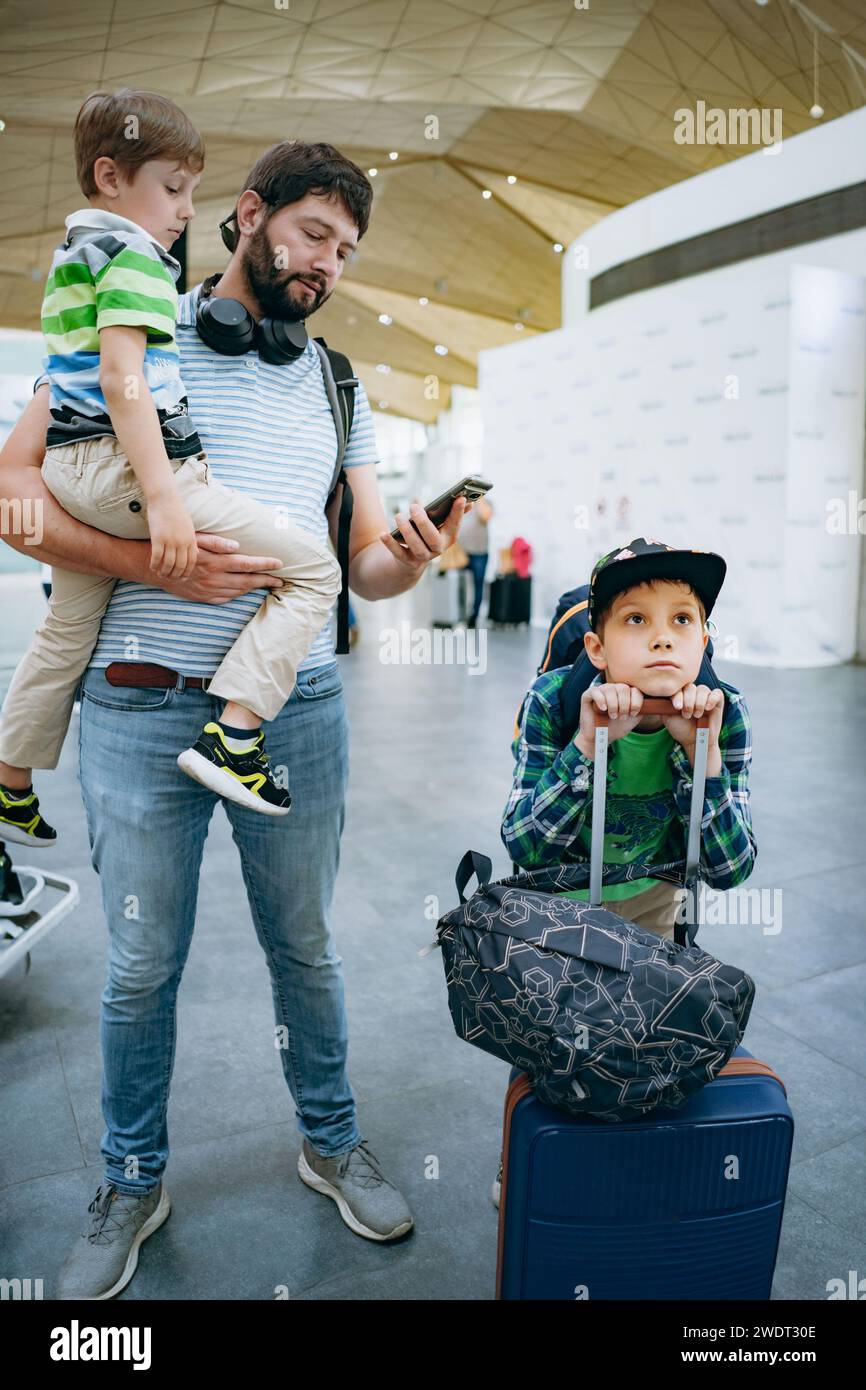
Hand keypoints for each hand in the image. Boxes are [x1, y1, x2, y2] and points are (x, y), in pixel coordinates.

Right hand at [147, 491, 198, 578]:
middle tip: (170, 578)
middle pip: (180, 566)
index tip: (183, 577)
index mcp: (191, 539)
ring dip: (164, 571)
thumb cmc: (176, 510)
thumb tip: (196, 553)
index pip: (192, 562)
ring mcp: (170, 541)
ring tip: (160, 574)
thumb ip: (191, 540)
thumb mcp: (188, 526)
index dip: (187, 571)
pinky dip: (154, 564)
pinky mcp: (158, 538)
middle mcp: (182, 542)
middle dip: (175, 575)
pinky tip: (152, 567)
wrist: (165, 497)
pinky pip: (156, 557)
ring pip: (168, 564)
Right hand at [154, 533, 286, 602]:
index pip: (247, 564)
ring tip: (267, 585)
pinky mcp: (204, 598)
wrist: (155, 567)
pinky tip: (245, 590)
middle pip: (247, 581)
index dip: (265, 565)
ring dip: (254, 588)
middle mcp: (214, 579)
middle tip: (281, 580)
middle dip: (266, 581)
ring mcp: (209, 590)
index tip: (280, 564)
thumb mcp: (195, 539)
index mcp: (215, 562)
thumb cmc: (178, 548)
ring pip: (238, 591)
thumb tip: (237, 546)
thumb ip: (217, 542)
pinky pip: (226, 598)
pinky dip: (238, 594)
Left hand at [378, 495, 473, 571]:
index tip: (459, 498)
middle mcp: (438, 548)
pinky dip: (391, 544)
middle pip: (432, 538)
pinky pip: (398, 554)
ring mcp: (423, 556)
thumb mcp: (440, 525)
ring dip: (407, 531)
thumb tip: (468, 501)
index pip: (455, 524)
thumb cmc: (428, 534)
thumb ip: (452, 513)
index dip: (458, 512)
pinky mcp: (407, 561)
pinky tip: (384, 534)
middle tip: (414, 506)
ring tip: (399, 516)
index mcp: (449, 537)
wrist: (413, 561)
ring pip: (416, 546)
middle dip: (423, 522)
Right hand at [575, 683, 645, 755]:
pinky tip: (603, 709)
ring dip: (613, 705)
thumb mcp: (634, 718)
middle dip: (624, 705)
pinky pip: (595, 691)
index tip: (632, 714)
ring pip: (610, 689)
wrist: (601, 737)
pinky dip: (601, 700)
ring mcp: (600, 690)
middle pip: (623, 688)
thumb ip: (642, 707)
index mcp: (625, 692)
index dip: (635, 702)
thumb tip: (652, 701)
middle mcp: (613, 688)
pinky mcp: (588, 695)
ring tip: (612, 716)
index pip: (635, 689)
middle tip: (621, 717)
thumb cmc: (616, 727)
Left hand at [661, 684, 723, 750]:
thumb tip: (660, 695)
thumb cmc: (681, 729)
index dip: (678, 696)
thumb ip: (664, 705)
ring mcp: (705, 696)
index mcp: (680, 694)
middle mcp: (692, 693)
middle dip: (688, 701)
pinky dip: (712, 699)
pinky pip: (717, 693)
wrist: (695, 741)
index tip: (677, 707)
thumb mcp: (668, 717)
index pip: (678, 688)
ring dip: (699, 702)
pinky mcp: (717, 701)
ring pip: (703, 689)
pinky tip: (708, 708)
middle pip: (690, 687)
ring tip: (696, 715)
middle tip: (687, 715)